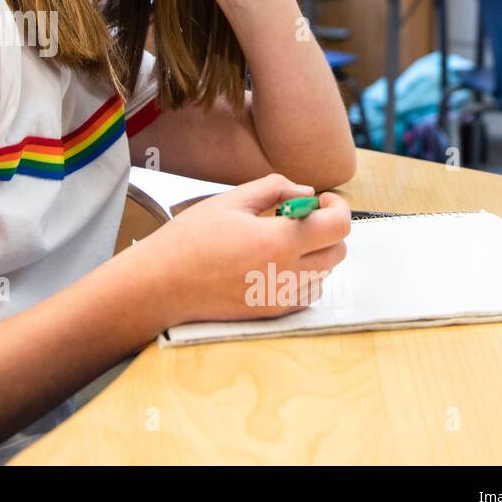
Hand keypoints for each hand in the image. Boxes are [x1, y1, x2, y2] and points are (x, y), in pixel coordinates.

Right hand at [135, 172, 350, 326]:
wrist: (162, 284)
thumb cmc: (191, 239)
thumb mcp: (231, 201)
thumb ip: (275, 189)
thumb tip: (306, 192)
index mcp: (280, 241)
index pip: (339, 226)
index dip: (337, 208)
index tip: (321, 201)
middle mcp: (288, 274)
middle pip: (338, 251)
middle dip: (326, 230)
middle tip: (298, 218)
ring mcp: (281, 297)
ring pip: (325, 273)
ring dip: (314, 254)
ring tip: (279, 241)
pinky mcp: (272, 313)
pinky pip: (305, 293)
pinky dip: (300, 276)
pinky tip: (271, 264)